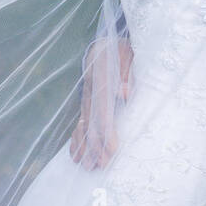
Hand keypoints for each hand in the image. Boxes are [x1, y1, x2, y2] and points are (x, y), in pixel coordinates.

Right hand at [69, 36, 132, 169]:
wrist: (110, 39)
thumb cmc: (126, 47)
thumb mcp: (131, 52)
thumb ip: (128, 71)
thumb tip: (124, 93)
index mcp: (102, 72)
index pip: (102, 106)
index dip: (106, 129)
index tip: (112, 149)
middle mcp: (90, 85)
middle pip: (91, 118)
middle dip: (96, 144)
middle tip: (103, 165)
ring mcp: (86, 92)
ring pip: (84, 122)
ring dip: (85, 145)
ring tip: (87, 166)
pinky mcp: (87, 97)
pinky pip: (80, 120)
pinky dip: (77, 138)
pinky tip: (75, 154)